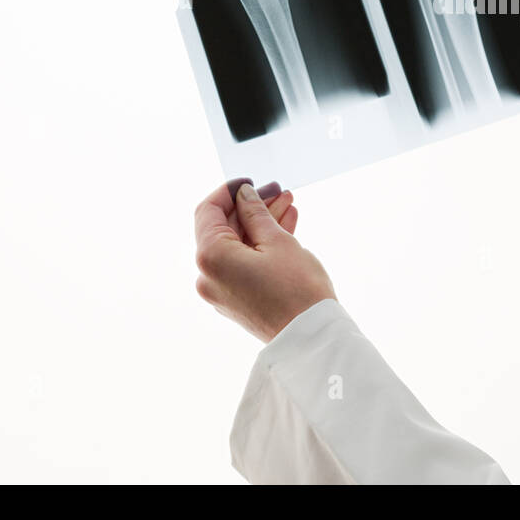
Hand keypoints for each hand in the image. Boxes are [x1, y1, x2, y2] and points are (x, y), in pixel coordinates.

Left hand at [194, 180, 336, 343]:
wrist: (311, 337)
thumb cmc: (297, 289)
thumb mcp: (278, 241)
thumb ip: (256, 213)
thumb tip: (244, 194)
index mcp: (211, 257)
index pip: (208, 211)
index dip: (229, 191)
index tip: (252, 181)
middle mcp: (208, 276)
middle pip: (224, 229)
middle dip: (252, 207)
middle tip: (279, 191)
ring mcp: (221, 290)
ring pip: (237, 246)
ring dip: (260, 224)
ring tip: (289, 205)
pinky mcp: (236, 300)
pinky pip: (243, 263)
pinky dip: (260, 245)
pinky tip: (285, 227)